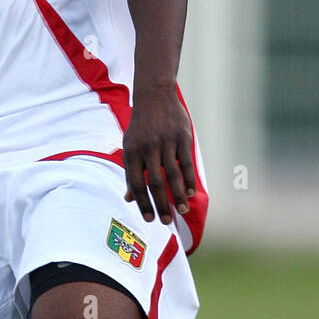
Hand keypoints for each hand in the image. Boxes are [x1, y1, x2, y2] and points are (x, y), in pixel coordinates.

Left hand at [122, 88, 196, 225]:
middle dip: (160, 205)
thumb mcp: (130, 146)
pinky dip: (188, 180)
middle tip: (165, 222)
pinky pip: (186, 163)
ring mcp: (166, 142)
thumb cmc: (141, 127)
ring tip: (181, 211)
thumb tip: (128, 198)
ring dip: (177, 196)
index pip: (136, 183)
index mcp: (132, 152)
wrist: (154, 96)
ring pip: (172, 175)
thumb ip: (131, 172)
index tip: (149, 219)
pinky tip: (189, 194)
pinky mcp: (182, 137)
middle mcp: (147, 148)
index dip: (142, 203)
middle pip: (154, 183)